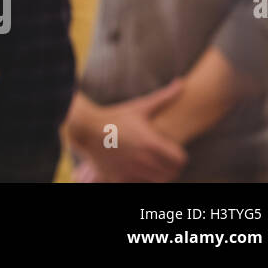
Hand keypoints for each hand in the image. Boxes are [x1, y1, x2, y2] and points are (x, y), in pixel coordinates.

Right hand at [70, 80, 186, 181]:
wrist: (85, 128)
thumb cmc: (114, 116)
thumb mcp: (139, 107)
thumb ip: (163, 97)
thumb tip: (181, 83)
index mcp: (152, 143)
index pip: (180, 159)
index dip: (179, 155)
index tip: (173, 150)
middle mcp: (144, 160)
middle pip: (171, 173)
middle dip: (170, 166)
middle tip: (164, 159)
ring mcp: (131, 171)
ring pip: (157, 181)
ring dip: (157, 174)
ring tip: (151, 164)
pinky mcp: (119, 178)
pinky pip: (139, 184)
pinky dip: (141, 179)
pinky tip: (136, 169)